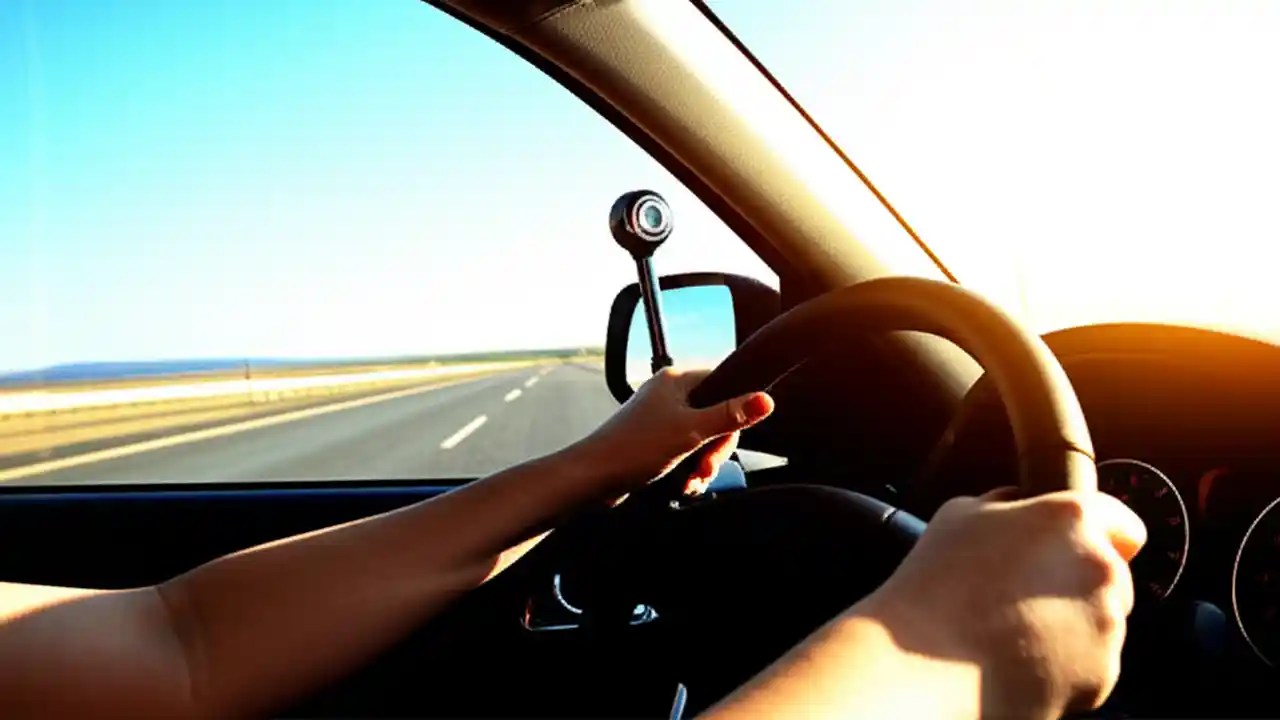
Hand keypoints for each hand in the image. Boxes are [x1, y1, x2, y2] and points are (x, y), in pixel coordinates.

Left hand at [570, 367, 773, 494]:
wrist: (593, 479)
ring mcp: (660, 421)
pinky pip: (685, 454)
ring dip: (702, 465)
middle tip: (704, 469)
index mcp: (676, 382)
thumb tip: (767, 399)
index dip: (733, 415)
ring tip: (691, 482)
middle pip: (716, 418)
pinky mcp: (654, 444)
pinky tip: (683, 487)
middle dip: (715, 450)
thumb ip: (731, 416)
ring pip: (702, 441)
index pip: (724, 386)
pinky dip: (688, 471)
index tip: (727, 439)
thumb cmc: (635, 448)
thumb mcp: (691, 432)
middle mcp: (668, 396)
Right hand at [856, 488, 1146, 718]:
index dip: (1103, 536)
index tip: (1080, 549)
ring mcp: (1106, 626)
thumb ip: (1007, 504)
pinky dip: (1064, 664)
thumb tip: (1019, 506)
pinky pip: (1091, 664)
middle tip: (1027, 594)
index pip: (1124, 523)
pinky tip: (1019, 660)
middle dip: (1079, 584)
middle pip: (1113, 577)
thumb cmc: (937, 587)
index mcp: (1071, 521)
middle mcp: (1101, 570)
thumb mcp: (960, 516)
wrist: (928, 668)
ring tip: (1015, 631)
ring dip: (1071, 624)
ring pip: (1101, 621)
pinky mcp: (1101, 675)